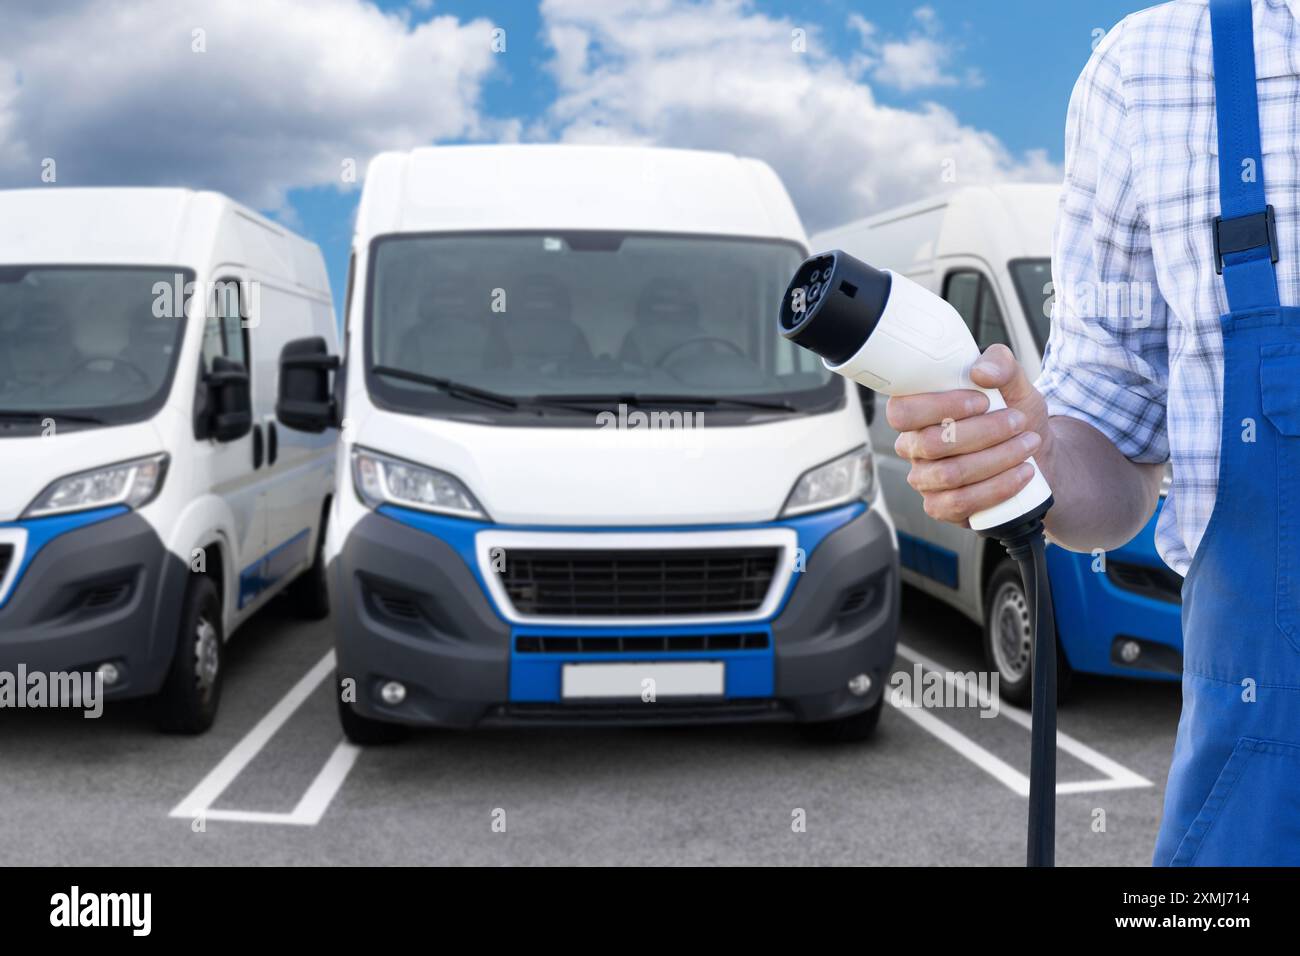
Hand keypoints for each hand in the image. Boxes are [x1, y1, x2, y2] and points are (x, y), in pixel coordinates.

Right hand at [885, 344, 1052, 526]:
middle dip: (984, 432)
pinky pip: (960, 503)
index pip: (902, 412)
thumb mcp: (1014, 385)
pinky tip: (1023, 473)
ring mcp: (925, 480)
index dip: (939, 406)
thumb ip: (1001, 365)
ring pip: (950, 474)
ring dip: (997, 458)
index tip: (983, 401)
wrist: (1039, 457)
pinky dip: (998, 487)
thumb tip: (981, 371)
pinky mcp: (941, 507)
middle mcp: (914, 448)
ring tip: (1028, 444)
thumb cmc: (1015, 417)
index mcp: (917, 414)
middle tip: (1019, 421)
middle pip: (931, 444)